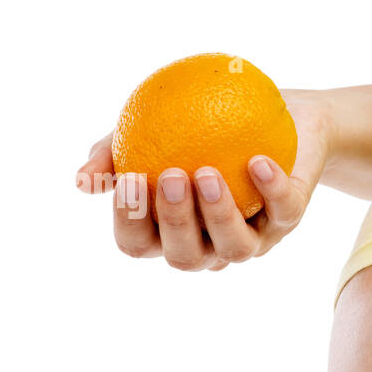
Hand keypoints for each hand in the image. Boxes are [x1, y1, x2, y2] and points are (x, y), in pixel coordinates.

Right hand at [74, 89, 333, 269]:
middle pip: (184, 257)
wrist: (278, 115)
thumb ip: (115, 153)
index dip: (130, 222)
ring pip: (234, 248)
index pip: (138, 244)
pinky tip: (258, 162)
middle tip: (171, 176)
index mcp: (168, 230)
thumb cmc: (202, 124)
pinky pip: (282, 211)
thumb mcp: (152, 129)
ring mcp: (251, 236)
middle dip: (175, 222)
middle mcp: (208, 244)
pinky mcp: (288, 218)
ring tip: (209, 173)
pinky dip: (270, 189)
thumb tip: (83, 181)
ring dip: (219, 214)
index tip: (129, 180)